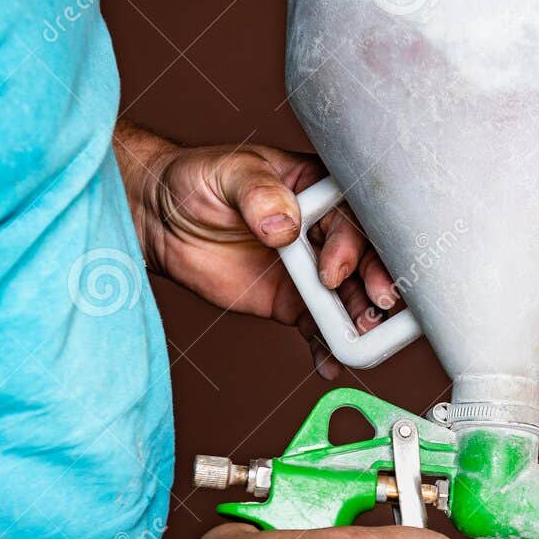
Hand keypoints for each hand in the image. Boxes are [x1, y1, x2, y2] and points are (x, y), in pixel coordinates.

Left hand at [136, 139, 402, 378]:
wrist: (162, 222)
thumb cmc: (197, 181)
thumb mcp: (227, 174)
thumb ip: (259, 194)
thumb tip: (284, 226)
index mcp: (318, 191)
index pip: (351, 217)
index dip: (353, 245)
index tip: (334, 272)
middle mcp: (324, 232)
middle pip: (363, 260)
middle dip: (375, 285)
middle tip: (377, 307)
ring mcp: (311, 270)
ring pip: (348, 297)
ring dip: (360, 319)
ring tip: (363, 340)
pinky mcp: (293, 302)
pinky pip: (319, 327)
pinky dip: (327, 348)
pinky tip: (331, 364)